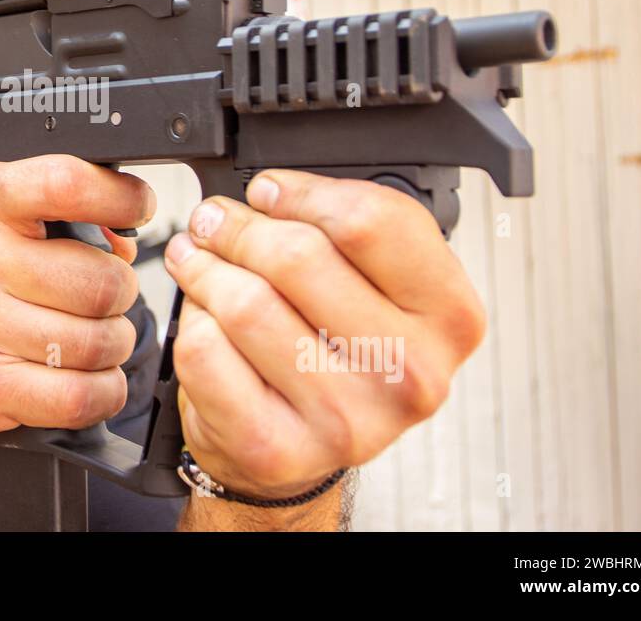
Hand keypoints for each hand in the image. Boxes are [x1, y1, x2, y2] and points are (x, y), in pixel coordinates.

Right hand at [0, 155, 154, 439]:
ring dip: (113, 346)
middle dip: (118, 293)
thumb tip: (119, 236)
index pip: (68, 183)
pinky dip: (100, 392)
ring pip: (97, 342)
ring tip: (92, 339)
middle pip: (99, 280)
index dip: (121, 197)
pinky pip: (76, 397)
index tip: (135, 208)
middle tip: (101, 297)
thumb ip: (37, 208)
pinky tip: (87, 379)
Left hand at [163, 169, 485, 499]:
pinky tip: (202, 319)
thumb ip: (344, 229)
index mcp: (449, 315)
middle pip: (298, 258)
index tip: (266, 190)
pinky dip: (191, 324)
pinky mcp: (278, 449)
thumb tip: (269, 193)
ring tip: (195, 260)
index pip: (371, 221)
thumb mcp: (375, 281)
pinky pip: (206, 353)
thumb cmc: (340, 350)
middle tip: (212, 221)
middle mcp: (410, 374)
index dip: (301, 193)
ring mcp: (345, 420)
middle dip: (237, 227)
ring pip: (244, 304)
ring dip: (204, 270)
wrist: (306, 446)